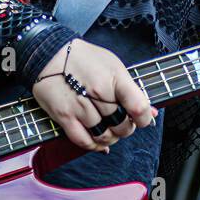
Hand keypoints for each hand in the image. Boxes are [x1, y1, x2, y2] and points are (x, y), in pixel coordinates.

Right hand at [31, 38, 157, 152]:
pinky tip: (98, 141)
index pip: (138, 107)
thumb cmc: (84, 58)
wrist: (49, 54)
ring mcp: (80, 106)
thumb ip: (131, 90)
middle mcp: (98, 93)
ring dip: (111, 138)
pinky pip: (83, 141)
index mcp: (114, 78)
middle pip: (122, 125)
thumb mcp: (113, 65)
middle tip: (123, 124)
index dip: (144, 119)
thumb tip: (150, 112)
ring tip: (110, 131)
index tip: (142, 120)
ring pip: (105, 136)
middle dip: (127, 129)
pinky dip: (94, 145)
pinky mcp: (64, 116)